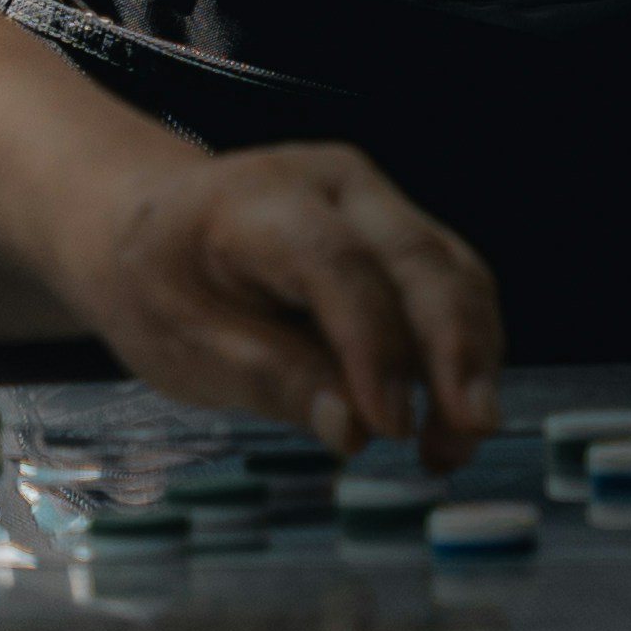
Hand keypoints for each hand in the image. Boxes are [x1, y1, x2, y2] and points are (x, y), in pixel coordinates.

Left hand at [50, 140, 502, 465]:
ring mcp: (377, 202)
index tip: (390, 426)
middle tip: (471, 431)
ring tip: (454, 446)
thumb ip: (269, 379)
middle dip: (456, 347)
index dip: (371, 343)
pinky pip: (451, 286)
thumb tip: (355, 430)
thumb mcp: (181, 344)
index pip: (333, 261)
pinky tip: (448, 419)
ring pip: (452, 271)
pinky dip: (463, 352)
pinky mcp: (401, 231)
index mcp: (258, 200)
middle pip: (416, 257)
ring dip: (470, 359)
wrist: (159, 225)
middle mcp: (334, 184)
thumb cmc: (161, 286)